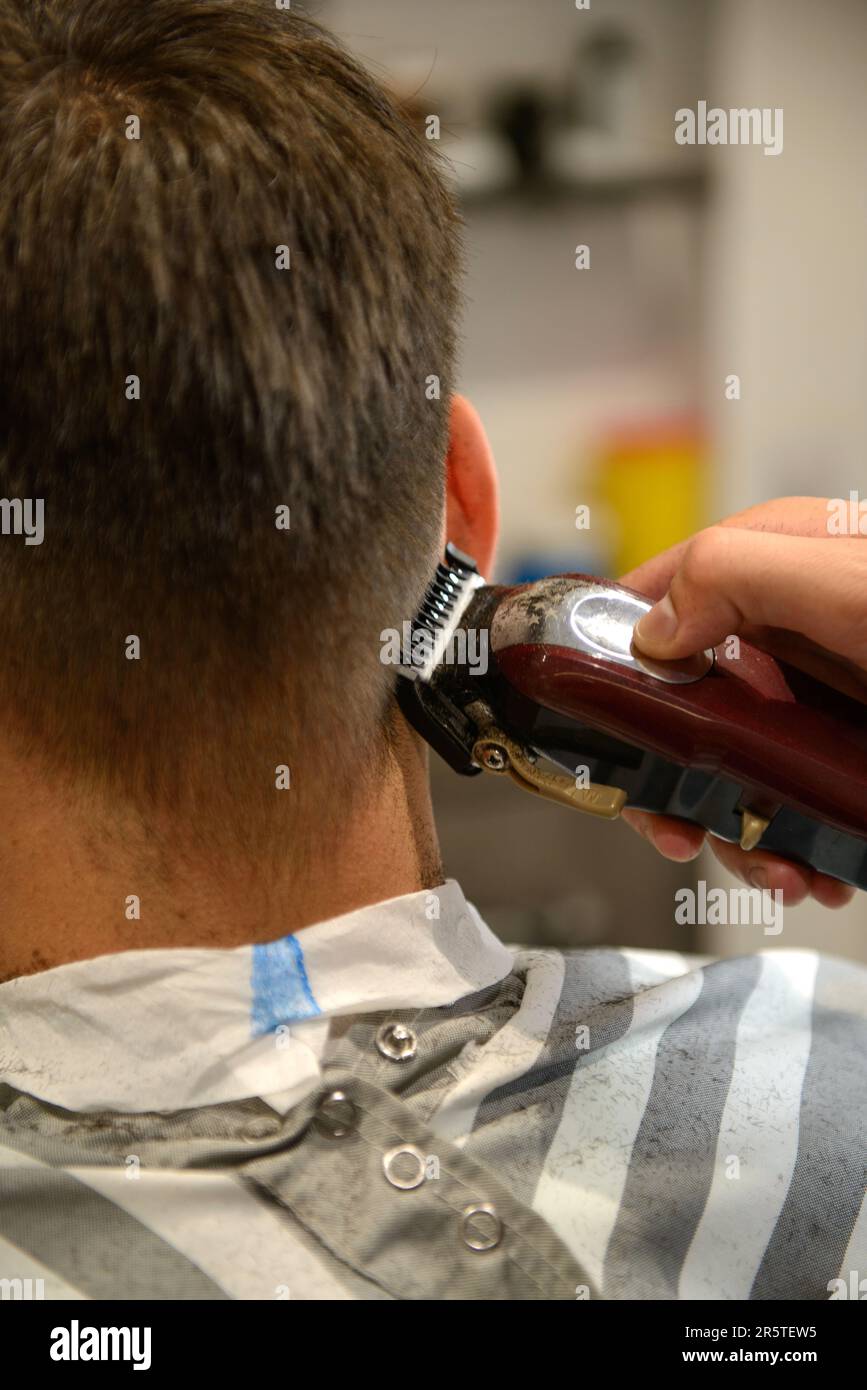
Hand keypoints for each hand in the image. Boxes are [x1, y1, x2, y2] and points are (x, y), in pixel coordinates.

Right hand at [619, 496, 866, 907]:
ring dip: (737, 826)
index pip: (657, 594)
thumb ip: (741, 576)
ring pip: (734, 764)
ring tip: (775, 866)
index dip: (613, 657)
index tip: (600, 729)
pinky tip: (813, 867)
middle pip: (683, 700)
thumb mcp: (854, 584)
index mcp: (776, 566)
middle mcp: (789, 630)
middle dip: (675, 773)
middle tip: (677, 826)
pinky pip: (791, 799)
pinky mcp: (848, 754)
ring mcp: (820, 697)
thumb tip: (654, 633)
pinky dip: (790, 842)